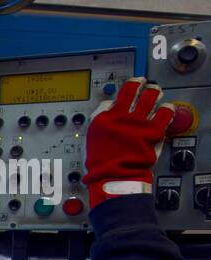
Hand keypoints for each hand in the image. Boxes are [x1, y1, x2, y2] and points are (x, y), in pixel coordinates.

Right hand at [82, 77, 176, 208]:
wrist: (114, 176)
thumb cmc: (101, 161)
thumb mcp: (92, 136)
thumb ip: (101, 118)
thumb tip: (108, 106)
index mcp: (107, 117)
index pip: (120, 93)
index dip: (130, 85)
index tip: (134, 83)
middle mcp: (124, 116)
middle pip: (138, 90)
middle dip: (144, 85)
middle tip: (147, 85)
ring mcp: (140, 123)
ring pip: (152, 97)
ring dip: (155, 93)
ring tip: (156, 93)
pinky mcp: (154, 131)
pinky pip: (165, 113)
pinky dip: (167, 109)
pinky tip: (166, 110)